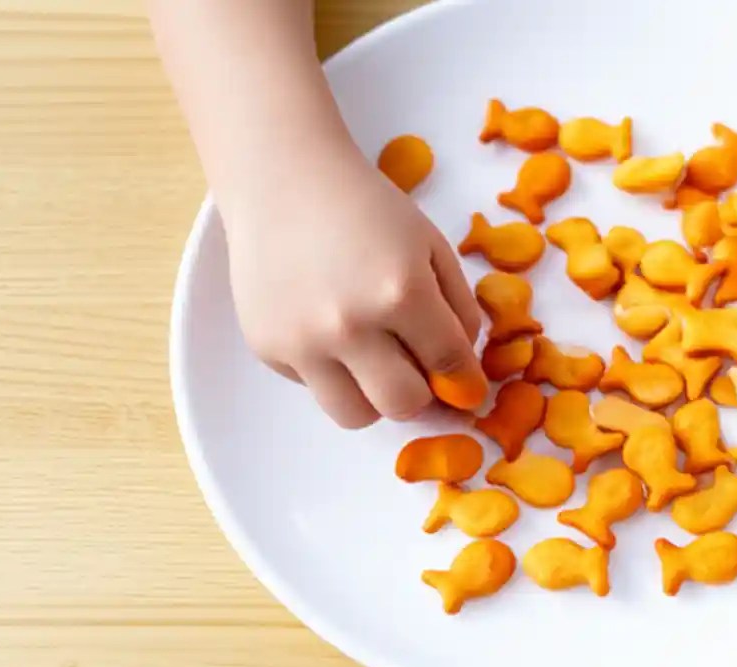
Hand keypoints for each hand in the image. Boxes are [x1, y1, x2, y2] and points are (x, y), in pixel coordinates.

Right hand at [224, 152, 485, 427]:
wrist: (284, 181)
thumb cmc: (368, 209)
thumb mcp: (431, 247)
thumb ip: (458, 309)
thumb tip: (464, 370)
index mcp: (401, 293)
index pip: (449, 364)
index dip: (466, 382)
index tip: (469, 390)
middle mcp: (350, 325)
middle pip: (404, 406)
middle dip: (421, 396)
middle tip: (420, 376)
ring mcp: (303, 341)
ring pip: (355, 415)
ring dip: (374, 398)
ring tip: (375, 363)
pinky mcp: (267, 347)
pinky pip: (314, 387)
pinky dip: (331, 372)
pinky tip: (329, 328)